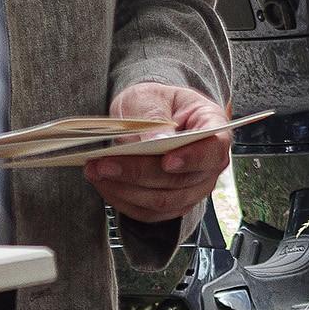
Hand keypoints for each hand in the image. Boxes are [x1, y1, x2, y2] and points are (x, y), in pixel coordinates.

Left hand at [86, 80, 230, 226]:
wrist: (147, 117)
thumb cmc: (153, 102)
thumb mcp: (149, 97)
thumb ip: (154, 116)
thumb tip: (156, 141)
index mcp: (212, 126)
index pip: (213, 149)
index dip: (193, 158)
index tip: (166, 161)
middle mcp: (209, 163)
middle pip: (182, 181)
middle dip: (139, 173)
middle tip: (104, 163)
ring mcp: (194, 188)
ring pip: (163, 201)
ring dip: (126, 189)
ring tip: (95, 170)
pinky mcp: (172, 205)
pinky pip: (148, 212)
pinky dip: (123, 200)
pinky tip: (103, 183)